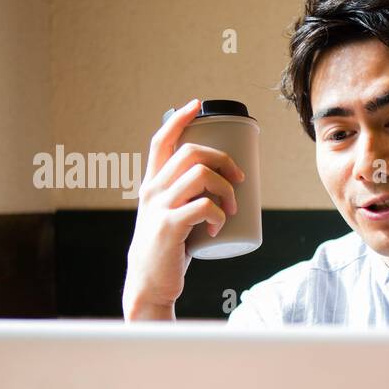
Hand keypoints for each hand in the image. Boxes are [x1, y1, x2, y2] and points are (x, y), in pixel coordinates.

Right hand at [122, 98, 245, 319]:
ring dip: (226, 188)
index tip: (197, 105)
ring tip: (232, 208)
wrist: (150, 283)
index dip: (179, 119)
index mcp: (152, 184)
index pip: (160, 141)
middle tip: (238, 177)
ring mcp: (159, 207)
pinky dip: (218, 214)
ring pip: (201, 176)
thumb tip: (222, 185)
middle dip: (223, 159)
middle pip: (191, 152)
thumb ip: (185, 199)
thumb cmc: (168, 249)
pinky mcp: (169, 227)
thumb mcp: (170, 216)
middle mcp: (152, 190)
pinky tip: (220, 226)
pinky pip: (203, 207)